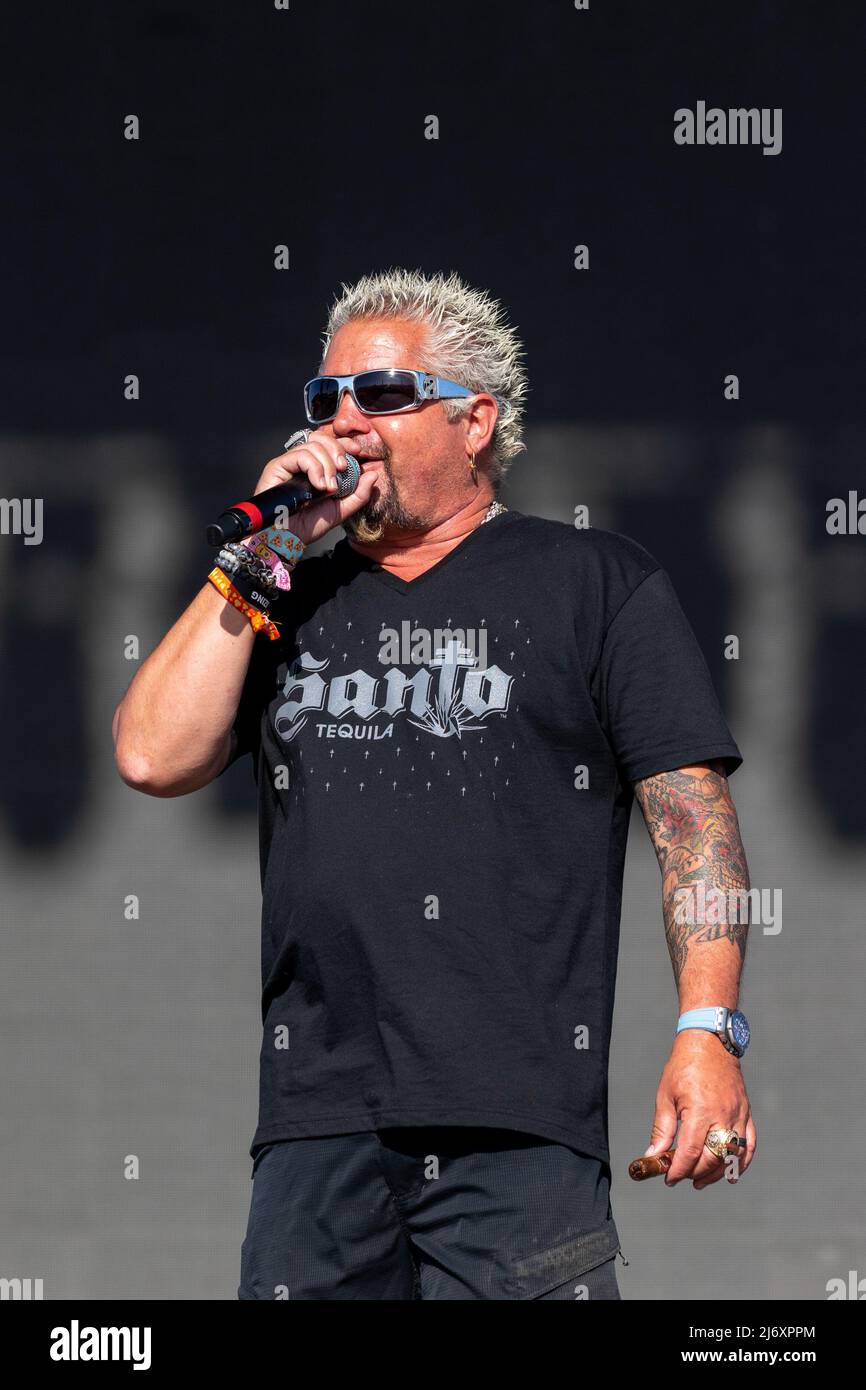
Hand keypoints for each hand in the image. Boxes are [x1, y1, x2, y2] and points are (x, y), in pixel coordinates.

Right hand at [252, 428, 380, 547]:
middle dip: (337, 450)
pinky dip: (314, 467)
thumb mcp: (341, 510)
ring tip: (329, 487)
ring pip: (312, 445)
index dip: (345, 443)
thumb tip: (373, 474)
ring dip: (326, 465)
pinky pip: (299, 455)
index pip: (331, 444)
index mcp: (318, 469)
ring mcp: (290, 463)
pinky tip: (318, 485)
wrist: (288, 538)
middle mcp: (303, 463)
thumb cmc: (309, 525)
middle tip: (343, 469)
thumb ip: (359, 494)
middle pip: (322, 438)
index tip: (357, 452)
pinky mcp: (277, 466)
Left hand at [644, 1029, 756, 1188]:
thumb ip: (662, 1128)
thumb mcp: (666, 1095)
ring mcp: (738, 1115)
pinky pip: (750, 1144)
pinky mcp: (746, 1113)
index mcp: (701, 1111)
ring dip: (717, 1173)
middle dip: (695, 1173)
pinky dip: (742, 1162)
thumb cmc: (684, 1066)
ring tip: (700, 1182)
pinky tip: (731, 1174)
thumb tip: (653, 1154)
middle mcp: (723, 1116)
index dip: (679, 1170)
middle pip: (713, 1158)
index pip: (691, 1152)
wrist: (709, 1041)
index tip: (669, 1179)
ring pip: (733, 1155)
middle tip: (681, 1177)